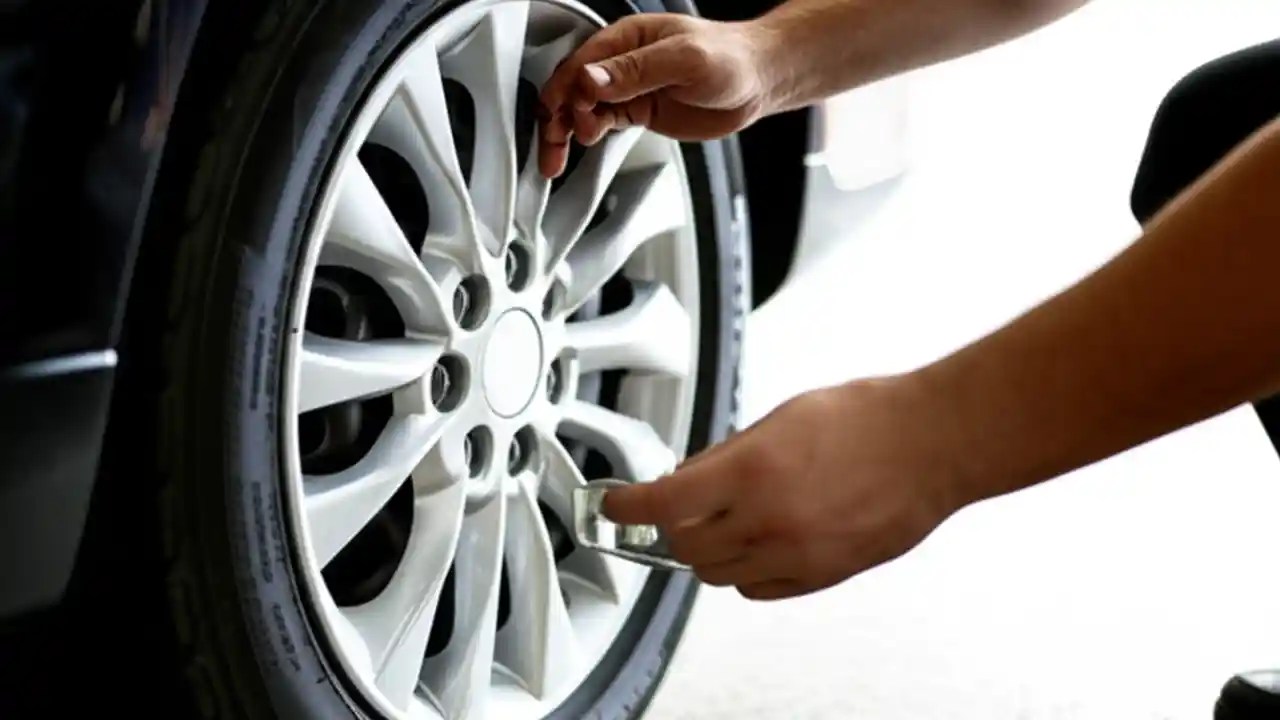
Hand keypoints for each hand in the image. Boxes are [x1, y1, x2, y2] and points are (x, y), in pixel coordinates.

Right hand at [538, 13, 776, 177]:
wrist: (759, 81)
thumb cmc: (731, 58)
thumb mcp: (684, 60)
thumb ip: (635, 70)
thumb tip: (592, 78)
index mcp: (627, 39)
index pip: (581, 65)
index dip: (568, 94)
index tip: (572, 118)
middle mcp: (622, 63)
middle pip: (572, 89)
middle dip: (556, 119)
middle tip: (551, 149)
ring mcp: (629, 89)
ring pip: (581, 110)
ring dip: (566, 133)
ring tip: (556, 161)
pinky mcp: (638, 111)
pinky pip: (601, 124)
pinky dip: (585, 138)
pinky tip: (578, 151)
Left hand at [602, 377, 966, 599]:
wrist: (932, 444)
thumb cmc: (868, 419)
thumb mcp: (780, 418)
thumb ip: (728, 455)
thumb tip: (690, 478)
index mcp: (752, 471)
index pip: (662, 503)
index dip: (627, 507)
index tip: (616, 506)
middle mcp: (769, 520)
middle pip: (684, 547)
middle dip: (672, 528)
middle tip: (678, 507)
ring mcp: (796, 554)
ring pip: (718, 574)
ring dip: (707, 551)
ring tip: (726, 520)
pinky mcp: (821, 576)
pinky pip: (759, 590)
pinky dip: (746, 572)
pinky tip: (759, 542)